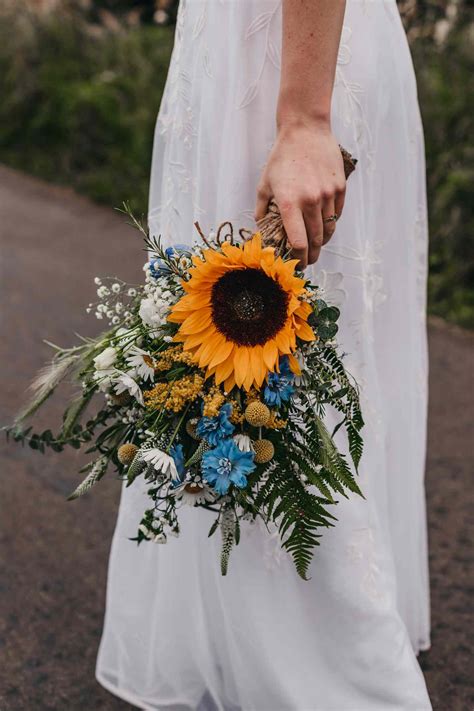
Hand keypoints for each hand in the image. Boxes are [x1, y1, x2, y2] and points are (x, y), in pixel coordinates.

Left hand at [255, 121, 345, 268]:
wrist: (305, 130)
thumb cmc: (281, 158)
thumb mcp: (264, 184)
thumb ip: (261, 211)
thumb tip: (262, 233)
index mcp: (289, 203)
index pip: (298, 242)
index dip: (298, 259)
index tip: (297, 265)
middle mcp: (311, 201)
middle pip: (316, 240)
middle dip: (311, 256)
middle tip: (307, 261)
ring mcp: (328, 194)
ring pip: (328, 229)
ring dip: (322, 242)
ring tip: (316, 247)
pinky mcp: (340, 187)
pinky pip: (337, 213)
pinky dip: (330, 223)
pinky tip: (324, 227)